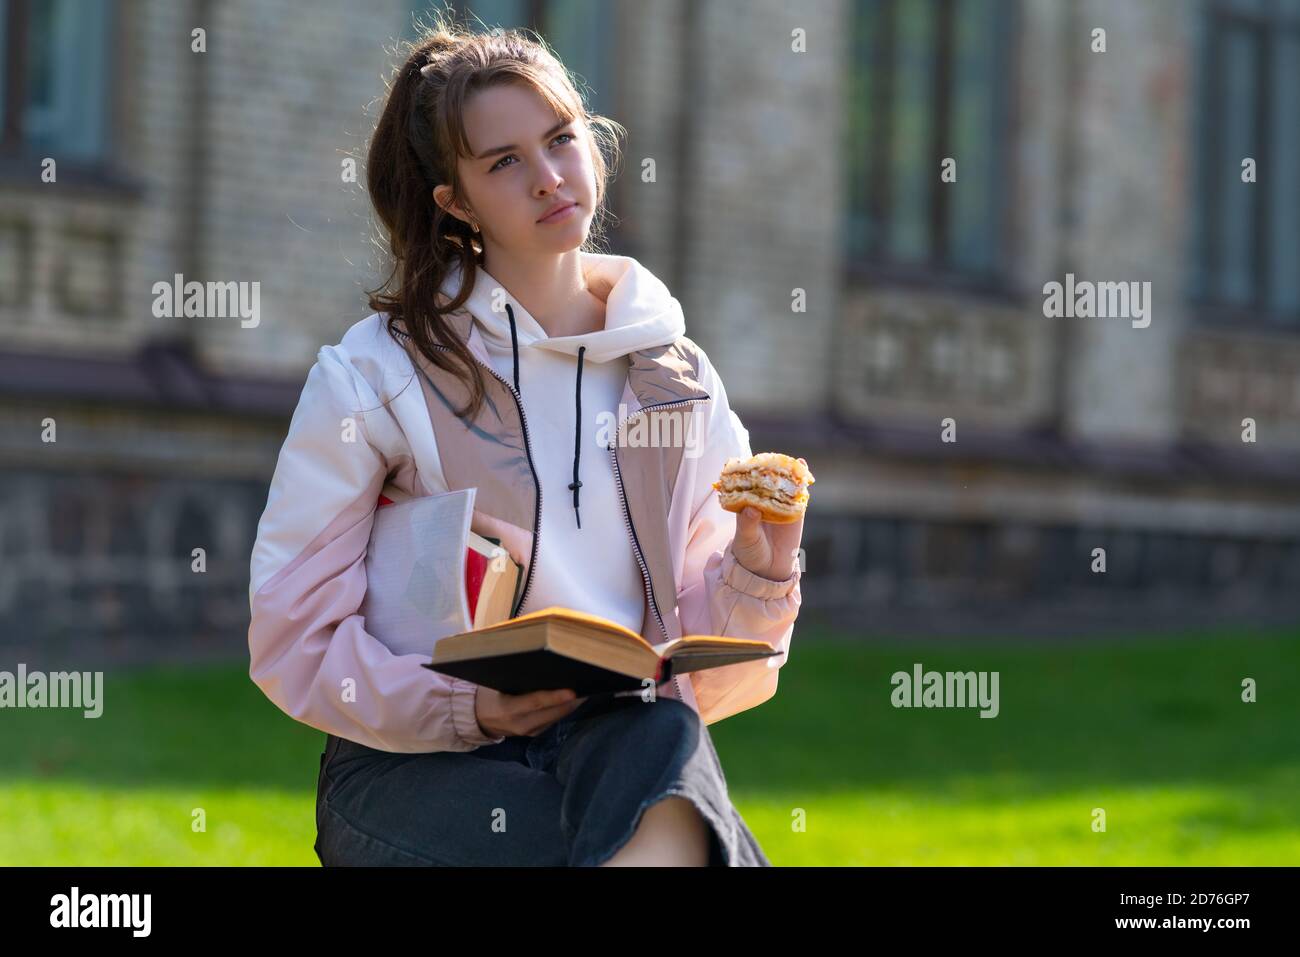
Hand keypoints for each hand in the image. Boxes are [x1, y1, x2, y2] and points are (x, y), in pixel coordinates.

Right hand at [474, 686, 587, 737]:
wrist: (478, 718)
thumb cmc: (488, 693)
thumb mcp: (496, 683)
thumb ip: (516, 676)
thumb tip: (545, 663)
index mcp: (508, 709)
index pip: (536, 702)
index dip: (556, 697)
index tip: (574, 691)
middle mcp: (520, 724)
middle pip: (553, 712)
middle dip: (573, 700)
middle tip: (588, 682)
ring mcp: (528, 732)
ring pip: (557, 717)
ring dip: (572, 704)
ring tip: (586, 687)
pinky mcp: (534, 734)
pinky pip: (553, 720)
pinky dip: (564, 709)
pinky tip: (574, 698)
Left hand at [730, 458, 807, 581]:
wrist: (768, 570)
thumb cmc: (750, 553)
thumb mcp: (745, 539)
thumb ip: (747, 524)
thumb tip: (751, 509)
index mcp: (745, 504)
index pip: (746, 484)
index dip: (748, 471)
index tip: (749, 462)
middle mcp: (762, 502)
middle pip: (766, 480)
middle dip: (770, 468)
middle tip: (774, 458)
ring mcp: (779, 506)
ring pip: (783, 485)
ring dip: (788, 472)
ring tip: (794, 461)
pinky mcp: (794, 513)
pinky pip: (798, 496)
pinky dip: (801, 484)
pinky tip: (804, 470)